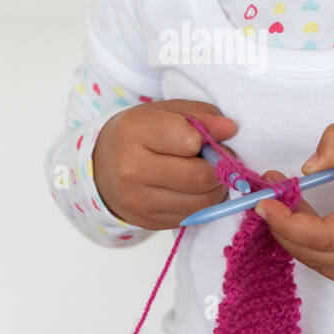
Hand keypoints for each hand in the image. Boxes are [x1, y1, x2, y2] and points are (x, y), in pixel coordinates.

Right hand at [92, 99, 239, 230]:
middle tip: (219, 159)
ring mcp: (138, 201)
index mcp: (134, 131)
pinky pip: (194, 216)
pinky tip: (193, 190)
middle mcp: (131, 169)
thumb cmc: (140, 134)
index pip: (191, 140)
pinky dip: (204, 203)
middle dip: (220, 168)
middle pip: (200, 177)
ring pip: (202, 202)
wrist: (102, 169)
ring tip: (208, 174)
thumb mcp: (166, 112)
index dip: (208, 139)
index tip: (206, 137)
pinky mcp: (149, 222)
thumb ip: (200, 116)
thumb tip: (230, 129)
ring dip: (216, 188)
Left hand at [253, 123, 333, 291]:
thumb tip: (307, 169)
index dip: (285, 220)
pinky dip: (317, 252)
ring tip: (286, 209)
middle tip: (270, 200)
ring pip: (323, 266)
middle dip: (283, 227)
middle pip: (315, 254)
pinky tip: (309, 228)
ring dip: (297, 240)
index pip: (320, 235)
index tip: (265, 200)